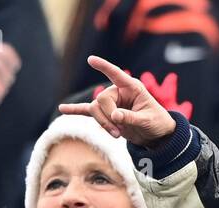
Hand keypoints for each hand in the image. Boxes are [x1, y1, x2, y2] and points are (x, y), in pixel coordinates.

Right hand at [58, 54, 176, 146]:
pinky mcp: (106, 114)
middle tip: (118, 132)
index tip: (91, 60)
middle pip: (102, 99)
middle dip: (107, 117)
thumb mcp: (147, 120)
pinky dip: (76, 111)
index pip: (116, 74)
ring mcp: (111, 103)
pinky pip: (88, 111)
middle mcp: (119, 92)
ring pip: (95, 109)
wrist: (156, 135)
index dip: (104, 67)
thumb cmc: (156, 123)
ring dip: (103, 124)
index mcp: (131, 87)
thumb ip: (130, 117)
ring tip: (116, 136)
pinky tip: (62, 109)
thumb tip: (115, 116)